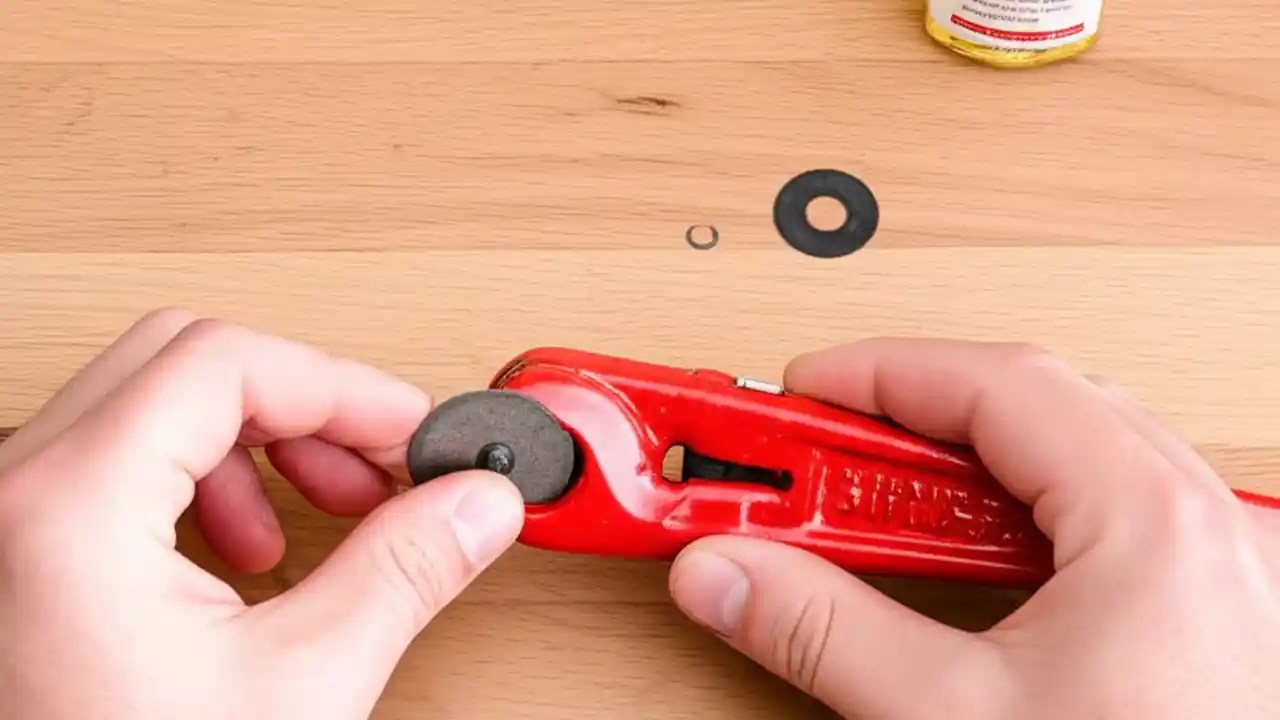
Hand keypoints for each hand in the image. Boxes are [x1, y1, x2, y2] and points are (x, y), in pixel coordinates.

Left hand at [0, 309, 523, 718]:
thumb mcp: (299, 689)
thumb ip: (402, 571)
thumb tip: (476, 504)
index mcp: (69, 509)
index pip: (225, 362)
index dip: (340, 385)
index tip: (408, 430)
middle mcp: (16, 495)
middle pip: (186, 361)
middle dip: (303, 406)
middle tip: (378, 462)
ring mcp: (11, 524)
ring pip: (150, 403)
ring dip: (257, 442)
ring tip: (322, 510)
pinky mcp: (24, 557)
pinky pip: (119, 463)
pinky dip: (204, 482)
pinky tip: (250, 554)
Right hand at [668, 339, 1279, 718]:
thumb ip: (825, 635)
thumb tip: (731, 573)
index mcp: (1154, 522)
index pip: (995, 383)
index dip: (879, 375)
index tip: (798, 398)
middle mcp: (1202, 526)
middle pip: (1032, 406)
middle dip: (905, 420)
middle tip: (810, 460)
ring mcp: (1219, 567)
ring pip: (1073, 455)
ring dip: (960, 467)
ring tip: (870, 507)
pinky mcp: (1210, 610)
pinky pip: (1108, 512)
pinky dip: (1020, 510)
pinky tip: (968, 553)